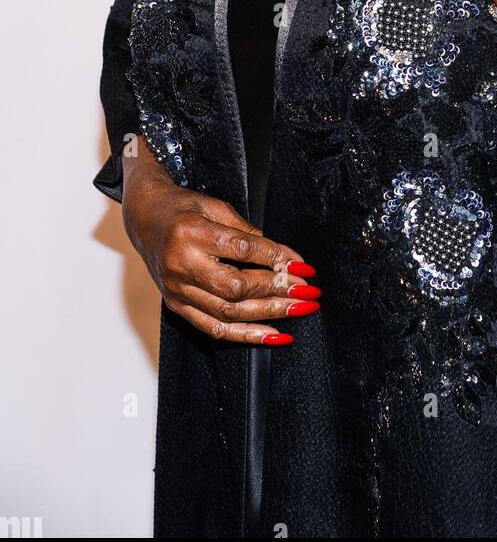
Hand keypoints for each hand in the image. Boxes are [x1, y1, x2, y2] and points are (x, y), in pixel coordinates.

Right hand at [121, 141, 319, 344]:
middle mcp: (181, 264)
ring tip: (300, 309)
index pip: (240, 249)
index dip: (275, 258)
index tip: (302, 265)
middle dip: (277, 290)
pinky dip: (246, 335)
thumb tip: (284, 257)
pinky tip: (275, 334)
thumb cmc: (183, 209)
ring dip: (269, 314)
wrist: (144, 220)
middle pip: (235, 287)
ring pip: (227, 312)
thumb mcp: (215, 206)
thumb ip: (247, 231)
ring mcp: (177, 289)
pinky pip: (213, 328)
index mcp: (190, 232)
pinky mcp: (177, 306)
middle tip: (307, 291)